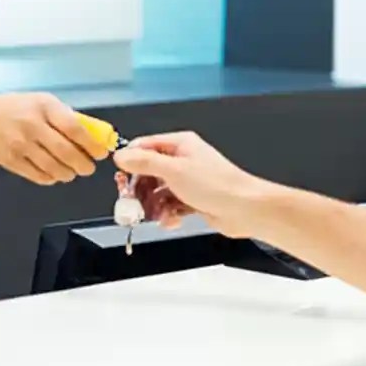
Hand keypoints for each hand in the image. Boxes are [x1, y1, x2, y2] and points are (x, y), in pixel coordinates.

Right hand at [0, 93, 109, 184]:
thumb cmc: (16, 109)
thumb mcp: (42, 102)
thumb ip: (67, 117)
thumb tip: (96, 136)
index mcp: (44, 106)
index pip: (74, 128)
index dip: (91, 144)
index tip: (100, 153)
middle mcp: (32, 125)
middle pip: (66, 152)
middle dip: (83, 165)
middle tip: (88, 168)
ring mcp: (20, 144)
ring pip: (54, 168)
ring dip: (68, 173)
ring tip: (71, 170)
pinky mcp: (11, 161)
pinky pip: (39, 176)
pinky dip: (51, 177)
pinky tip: (53, 172)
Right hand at [112, 132, 272, 237]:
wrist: (244, 209)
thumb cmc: (217, 185)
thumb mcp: (174, 170)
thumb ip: (144, 162)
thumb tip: (121, 155)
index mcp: (180, 144)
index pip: (144, 147)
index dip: (130, 164)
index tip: (121, 180)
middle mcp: (183, 160)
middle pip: (148, 172)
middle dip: (140, 190)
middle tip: (134, 204)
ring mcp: (188, 181)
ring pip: (158, 192)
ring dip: (154, 206)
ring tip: (158, 215)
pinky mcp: (193, 200)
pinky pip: (170, 206)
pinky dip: (167, 214)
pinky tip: (171, 221)